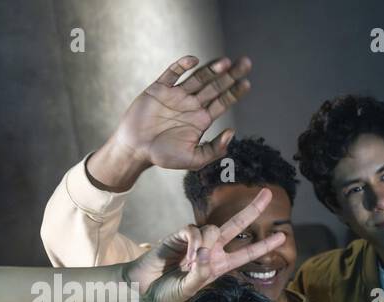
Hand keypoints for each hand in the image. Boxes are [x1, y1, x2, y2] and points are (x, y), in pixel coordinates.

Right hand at [110, 55, 252, 171]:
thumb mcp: (195, 159)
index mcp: (202, 119)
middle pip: (215, 86)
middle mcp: (192, 104)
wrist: (136, 149)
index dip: (235, 92)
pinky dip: (182, 65)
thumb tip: (232, 132)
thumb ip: (214, 149)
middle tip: (246, 63)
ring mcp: (176, 95)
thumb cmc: (165, 156)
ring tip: (226, 62)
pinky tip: (193, 60)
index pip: (223, 102)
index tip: (247, 83)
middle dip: (231, 75)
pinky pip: (172, 73)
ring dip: (212, 69)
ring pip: (198, 77)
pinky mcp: (159, 88)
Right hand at [121, 188, 283, 301]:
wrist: (142, 287)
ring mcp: (196, 242)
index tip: (282, 236)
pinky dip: (194, 242)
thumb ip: (200, 273)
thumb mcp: (190, 289)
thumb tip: (206, 254)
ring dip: (206, 246)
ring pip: (213, 229)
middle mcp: (212, 250)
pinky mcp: (180, 235)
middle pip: (236, 226)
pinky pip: (194, 230)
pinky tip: (188, 256)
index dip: (264, 245)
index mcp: (220, 266)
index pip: (247, 253)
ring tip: (191, 265)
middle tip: (268, 193)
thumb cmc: (168, 292)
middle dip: (252, 209)